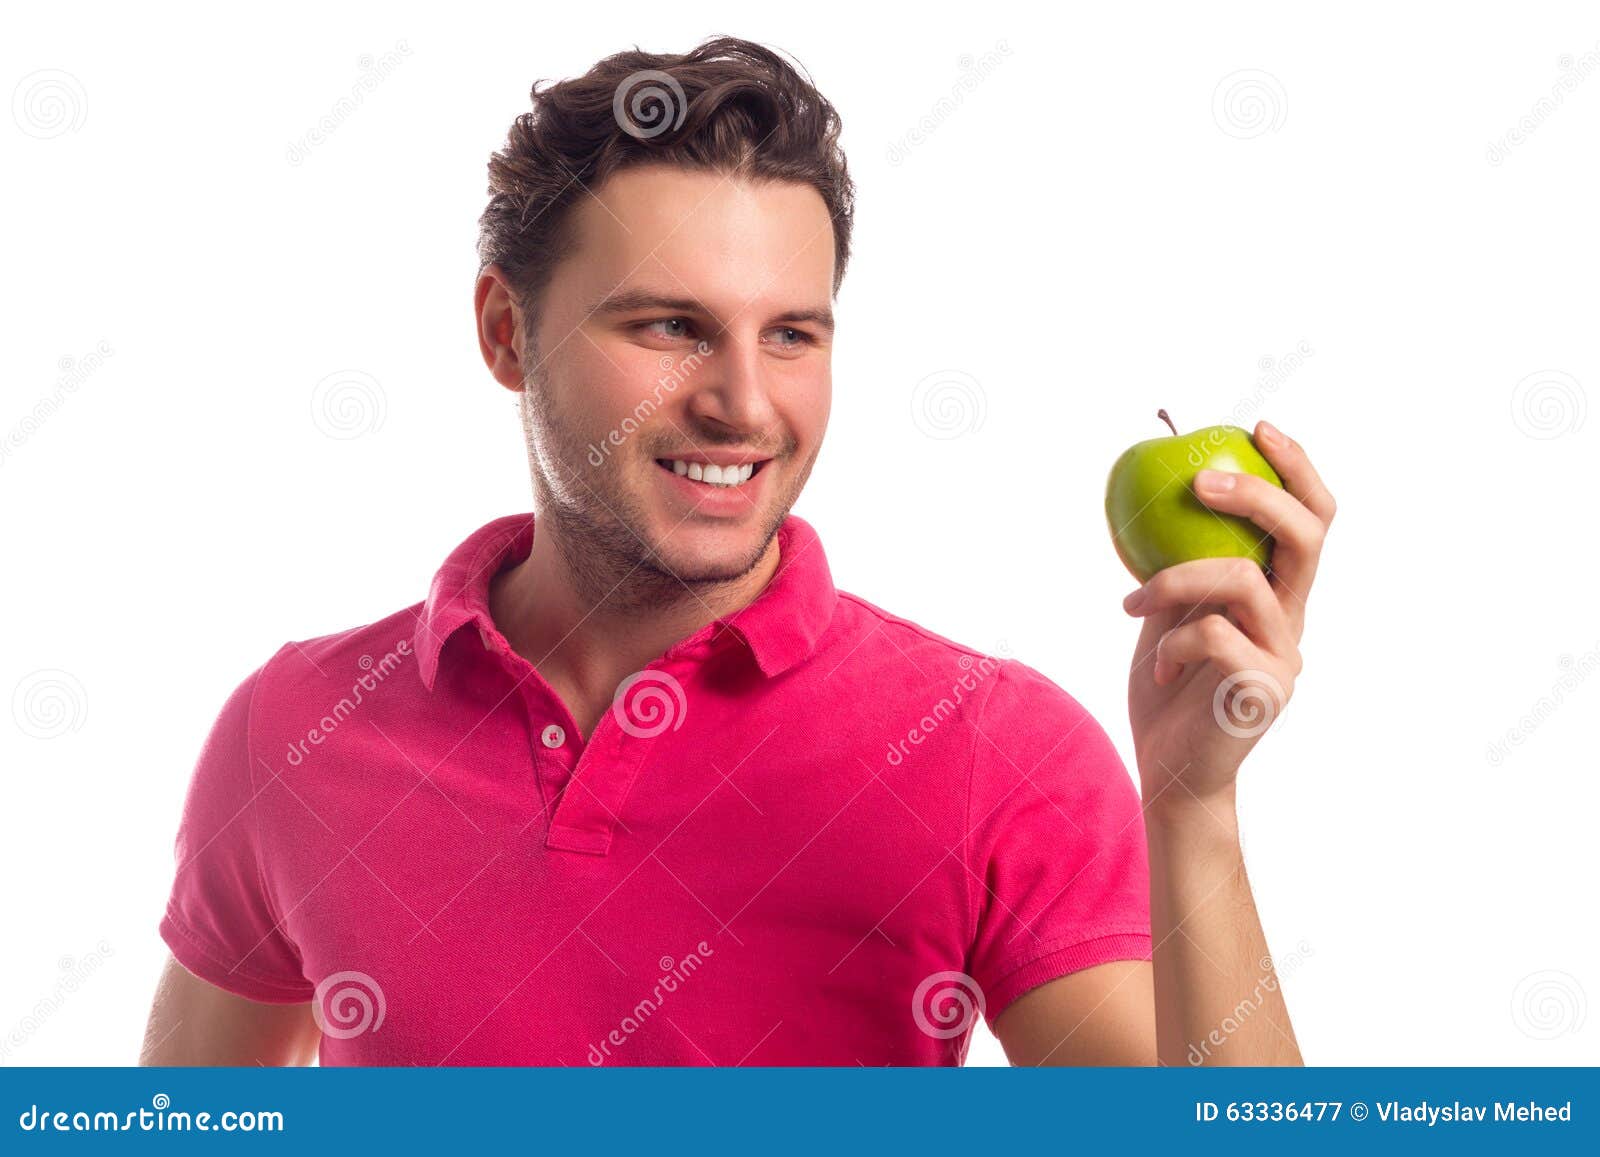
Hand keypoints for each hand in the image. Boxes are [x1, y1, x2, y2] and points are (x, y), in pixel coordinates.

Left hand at [1122, 420, 1335, 805]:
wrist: (1170, 771)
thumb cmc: (1169, 688)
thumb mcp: (1169, 612)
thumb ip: (1180, 562)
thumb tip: (1155, 493)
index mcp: (1279, 595)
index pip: (1312, 520)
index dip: (1296, 468)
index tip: (1258, 427)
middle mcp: (1295, 620)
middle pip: (1306, 536)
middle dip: (1256, 494)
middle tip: (1199, 482)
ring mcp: (1287, 656)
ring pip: (1241, 579)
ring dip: (1173, 578)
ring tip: (1131, 603)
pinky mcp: (1265, 692)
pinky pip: (1210, 634)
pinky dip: (1170, 642)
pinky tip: (1160, 669)